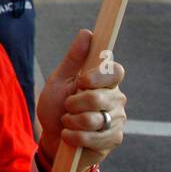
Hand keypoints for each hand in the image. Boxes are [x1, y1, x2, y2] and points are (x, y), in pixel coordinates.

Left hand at [36, 29, 126, 169]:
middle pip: (100, 98)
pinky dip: (75, 137)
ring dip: (72, 122)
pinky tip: (70, 136)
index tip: (80, 81)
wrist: (52, 138)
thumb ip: (73, 59)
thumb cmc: (56, 106)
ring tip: (67, 122)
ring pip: (95, 120)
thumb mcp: (59, 81)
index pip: (116, 71)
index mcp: (105, 81)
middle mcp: (116, 99)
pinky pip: (95, 138)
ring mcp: (117, 120)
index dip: (98, 77)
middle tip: (67, 106)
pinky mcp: (114, 139)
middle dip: (74, 104)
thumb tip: (87, 33)